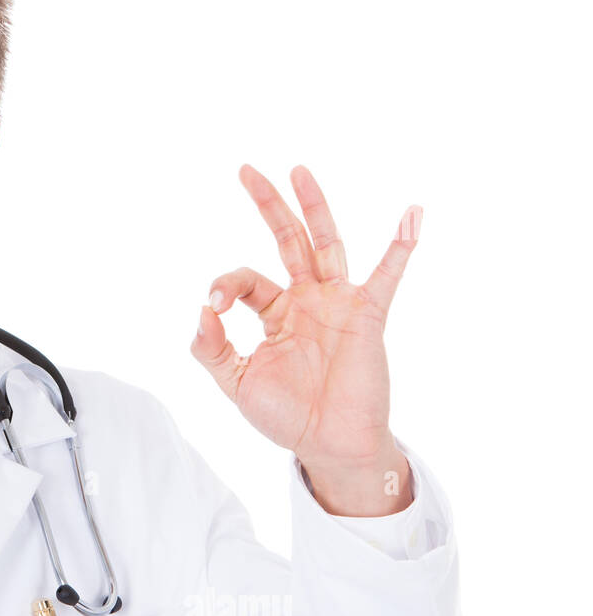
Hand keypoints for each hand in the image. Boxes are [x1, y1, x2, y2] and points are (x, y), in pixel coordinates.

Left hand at [190, 164, 418, 515]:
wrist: (329, 446)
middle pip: (286, 241)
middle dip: (268, 206)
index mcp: (276, 314)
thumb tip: (201, 309)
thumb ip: (211, 348)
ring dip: (314, 207)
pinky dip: (402, 244)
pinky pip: (387, 274)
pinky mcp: (367, 315)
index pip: (245, 281)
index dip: (225, 285)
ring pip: (325, 244)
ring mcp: (337, 304)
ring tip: (298, 170)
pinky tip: (413, 212)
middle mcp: (307, 301)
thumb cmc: (287, 417)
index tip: (214, 304)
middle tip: (245, 169)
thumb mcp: (236, 383)